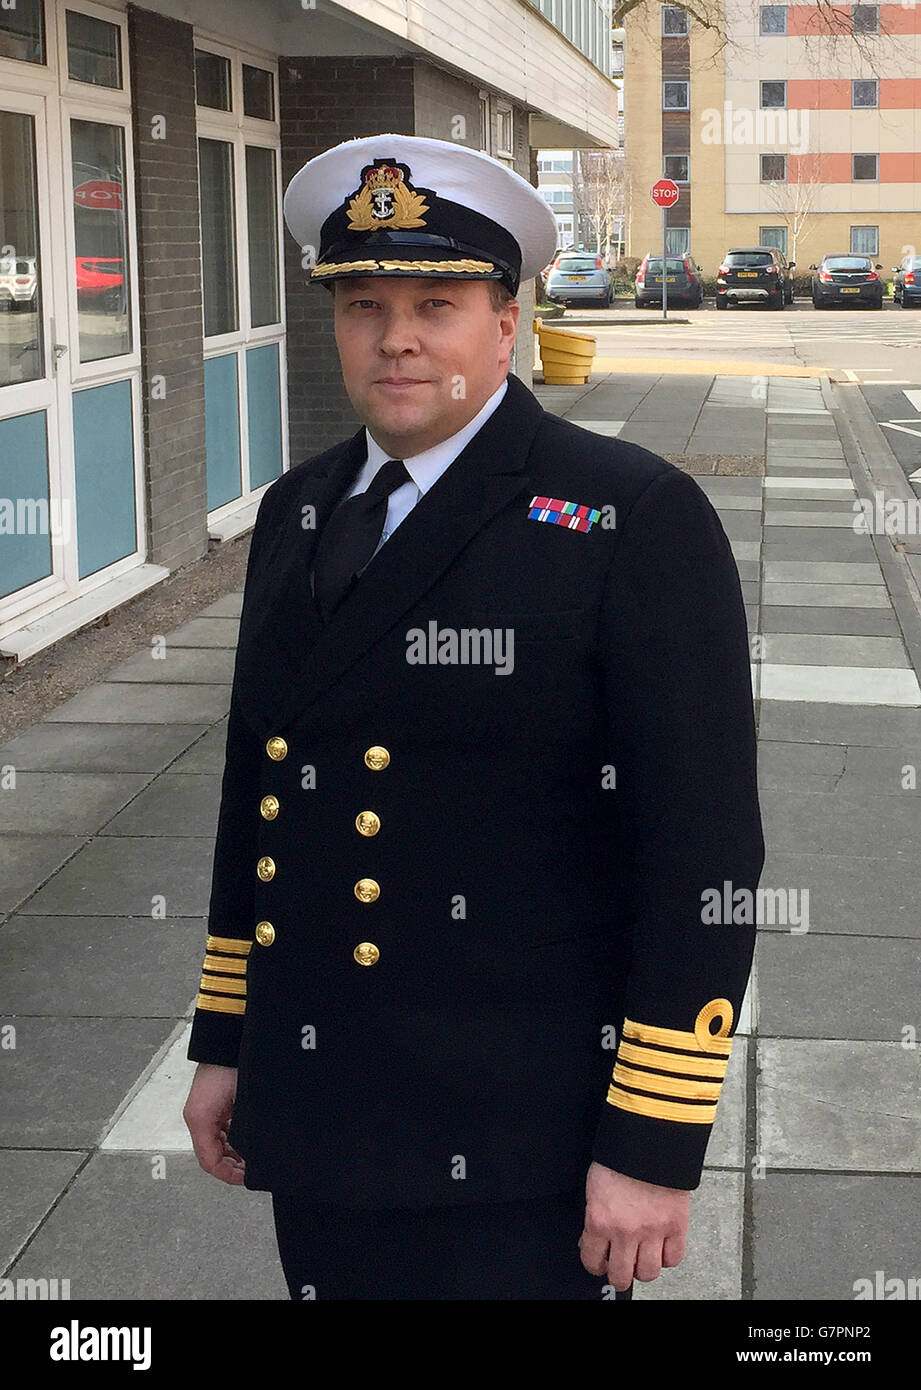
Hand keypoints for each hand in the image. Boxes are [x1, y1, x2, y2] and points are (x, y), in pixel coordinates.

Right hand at [183, 1063, 244, 1184]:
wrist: (229, 1042)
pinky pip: (221, 1130)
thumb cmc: (228, 1067)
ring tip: (252, 1160)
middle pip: (212, 1154)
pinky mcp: (215, 1104)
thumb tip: (247, 1154)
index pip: (209, 1161)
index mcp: (199, 1119)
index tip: (244, 1179)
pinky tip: (247, 1142)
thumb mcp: (235, 1105)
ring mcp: (206, 1111)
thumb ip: (236, 1132)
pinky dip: (233, 1140)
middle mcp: (199, 1117)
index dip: (226, 1175)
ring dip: (232, 1154)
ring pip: (217, 1143)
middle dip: (231, 1166)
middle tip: (250, 1172)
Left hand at [579, 1162, 689, 1290]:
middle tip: (620, 1266)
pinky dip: (667, 1257)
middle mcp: (625, 1231)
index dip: (595, 1263)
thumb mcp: (594, 1187)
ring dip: (643, 1269)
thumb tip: (594, 1239)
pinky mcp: (676, 1225)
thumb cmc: (619, 1157)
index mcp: (600, 1220)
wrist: (649, 1137)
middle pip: (622, 1276)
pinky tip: (661, 1247)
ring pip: (648, 1273)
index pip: (592, 1261)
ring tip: (642, 1258)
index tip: (599, 1259)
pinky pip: (673, 1258)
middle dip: (618, 1274)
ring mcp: (653, 1231)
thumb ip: (595, 1217)